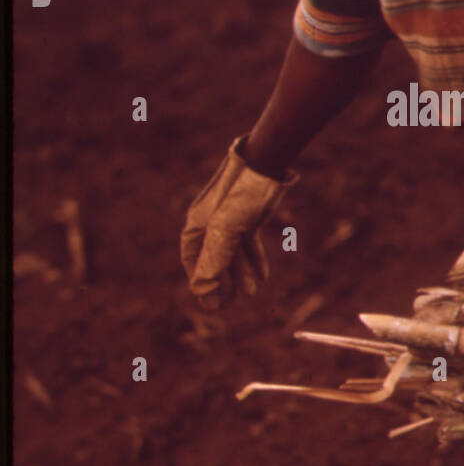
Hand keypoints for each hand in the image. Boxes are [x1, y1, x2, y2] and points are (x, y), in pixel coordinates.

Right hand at [180, 135, 296, 309]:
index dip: (202, 282)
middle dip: (223, 281)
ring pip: (233, 252)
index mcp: (197, 224)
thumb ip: (214, 260)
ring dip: (242, 273)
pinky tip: (262, 275)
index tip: (211, 302)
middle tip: (232, 302)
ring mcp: (230, 219)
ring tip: (252, 292)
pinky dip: (254, 259)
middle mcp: (211, 222)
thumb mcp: (225, 230)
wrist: (266, 163)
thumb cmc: (241, 194)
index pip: (194, 260)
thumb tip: (202, 290)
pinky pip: (248, 242)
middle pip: (214, 258)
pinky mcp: (249, 215)